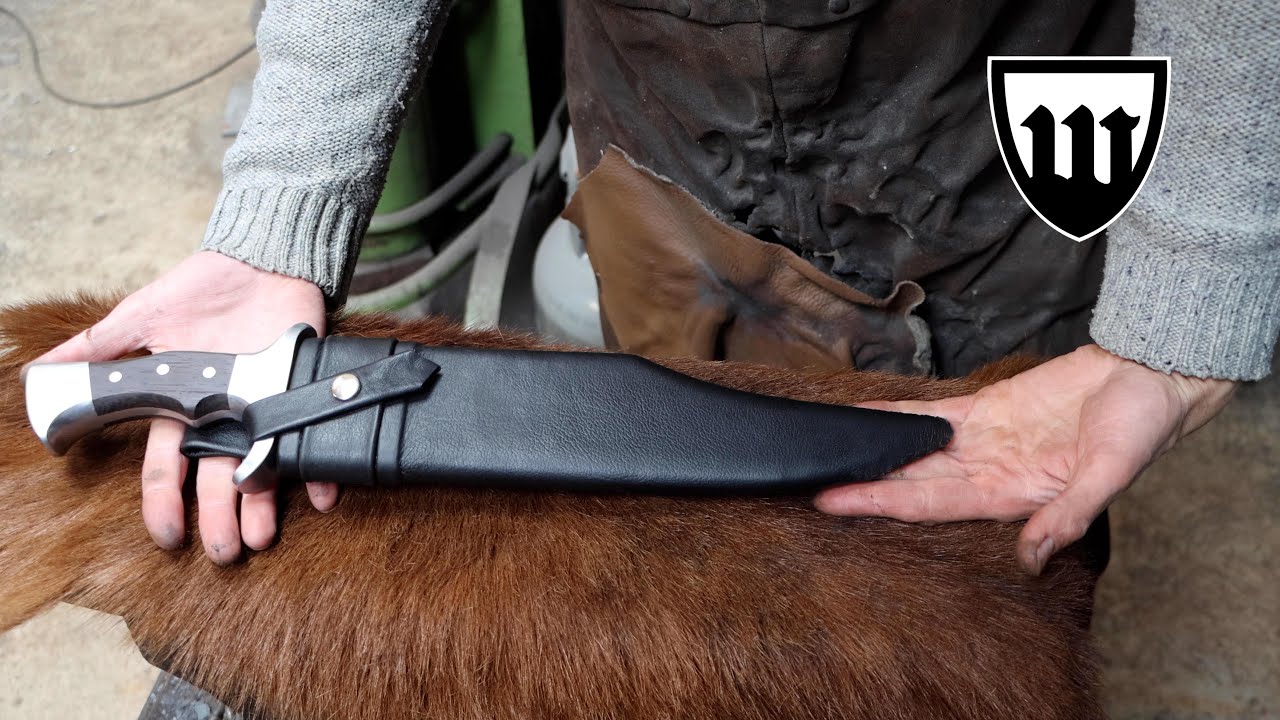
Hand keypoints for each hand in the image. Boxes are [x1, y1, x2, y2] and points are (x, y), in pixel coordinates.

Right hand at [30, 251, 334, 563]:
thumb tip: (38, 371)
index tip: (167, 536)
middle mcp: (224, 417)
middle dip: (218, 522)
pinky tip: (324, 497)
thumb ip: (96, 349)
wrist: (257, 262)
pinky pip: (313, 437)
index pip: (166, 467)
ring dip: (263, 508)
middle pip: (216, 482)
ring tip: (262, 539)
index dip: (164, 503)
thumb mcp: (141, 317)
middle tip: (224, 555)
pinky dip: (321, 469)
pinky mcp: (299, 393)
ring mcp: (264, 409)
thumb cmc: (197, 291)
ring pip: (261, 470)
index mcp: (183, 407)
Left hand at [814, 344, 1236, 573]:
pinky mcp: (985, 407)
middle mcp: (987, 472)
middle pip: (909, 482)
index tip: (835, 503)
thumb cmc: (1137, 430)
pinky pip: (931, 412)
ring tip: (826, 454)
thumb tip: (1032, 559)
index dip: (880, 503)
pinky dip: (897, 415)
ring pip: (913, 449)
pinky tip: (864, 418)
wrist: (1148, 377)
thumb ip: (1066, 517)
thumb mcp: (1106, 475)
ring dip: (873, 452)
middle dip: (860, 484)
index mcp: (1009, 495)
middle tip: (806, 483)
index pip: (929, 504)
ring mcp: (983, 440)